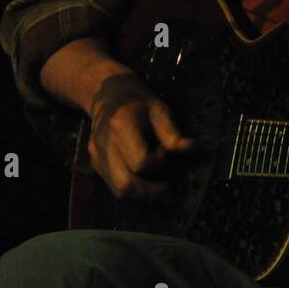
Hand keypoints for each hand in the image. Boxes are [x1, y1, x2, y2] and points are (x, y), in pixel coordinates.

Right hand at [86, 71, 195, 200]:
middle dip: (151, 192)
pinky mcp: (95, 162)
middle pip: (126, 184)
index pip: (141, 162)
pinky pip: (113, 184)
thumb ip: (173, 133)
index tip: (166, 154)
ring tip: (159, 188)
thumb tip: (193, 148)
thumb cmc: (139, 101)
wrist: (108, 93)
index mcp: (121, 127)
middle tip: (169, 190)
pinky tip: (144, 179)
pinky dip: (132, 187)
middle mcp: (105, 145)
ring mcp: (97, 155)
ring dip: (142, 194)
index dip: (158, 163)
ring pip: (119, 190)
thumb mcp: (160, 110)